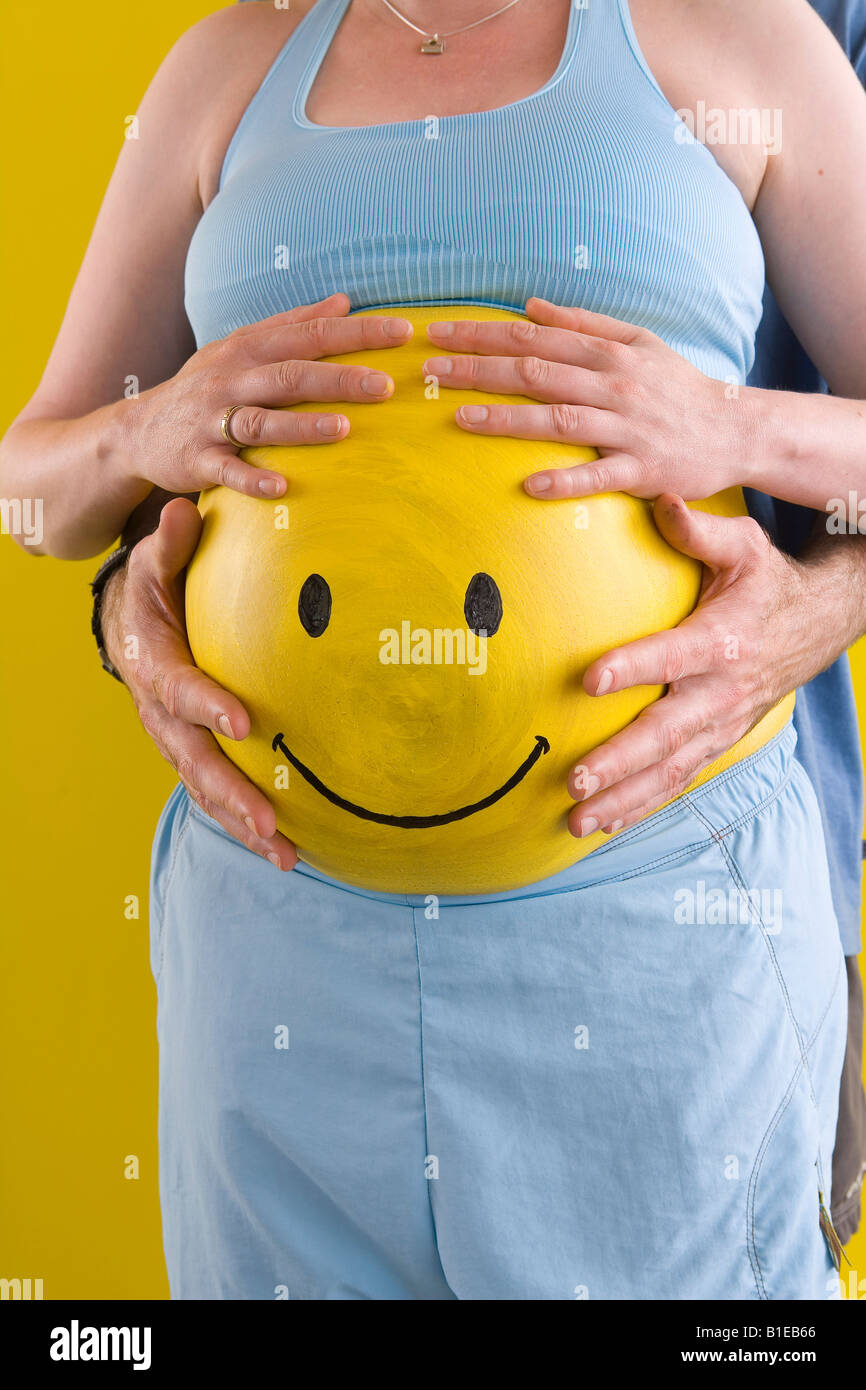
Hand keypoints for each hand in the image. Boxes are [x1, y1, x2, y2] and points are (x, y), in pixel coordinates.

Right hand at [101, 498, 295, 868]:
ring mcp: (178, 741)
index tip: (241, 723)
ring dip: (244, 824)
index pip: (178, 689)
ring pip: (207, 790)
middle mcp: (161, 714)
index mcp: (153, 664)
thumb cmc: (154, 587)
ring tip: (287, 855)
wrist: (131, 626)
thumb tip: (183, 512)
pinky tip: (290, 851)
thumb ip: (169, 545)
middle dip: (231, 794)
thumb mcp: (152, 562)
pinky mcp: (196, 755)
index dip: (205, 706)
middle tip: (270, 821)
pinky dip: (248, 825)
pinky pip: (219, 794)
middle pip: (195, 761)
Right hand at [118, 293, 411, 498]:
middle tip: (385, 386)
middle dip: (339, 378)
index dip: (357, 332)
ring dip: (303, 426)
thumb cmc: (206, 385)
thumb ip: (293, 324)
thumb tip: (344, 302)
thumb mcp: (242, 346)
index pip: (311, 334)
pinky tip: (282, 487)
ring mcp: (214, 420)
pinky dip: (253, 478)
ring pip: (262, 420)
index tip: (403, 332)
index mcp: (250, 348)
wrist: (138, 429)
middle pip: (291, 374)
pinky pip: (228, 470)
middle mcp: (233, 379)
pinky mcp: (199, 459)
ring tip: (344, 430)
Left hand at [423, 297, 746, 499]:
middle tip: (428, 371)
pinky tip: (529, 486)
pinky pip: (599, 476)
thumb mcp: (637, 342)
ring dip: (508, 420)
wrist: (735, 430)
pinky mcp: (642, 469)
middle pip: (536, 374)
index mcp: (607, 353)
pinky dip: (565, 481)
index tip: (437, 334)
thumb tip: (530, 305)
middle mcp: (613, 385)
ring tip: (462, 420)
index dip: (482, 336)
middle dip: (479, 370)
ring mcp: (627, 428)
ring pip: (558, 420)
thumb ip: (582, 323)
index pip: (532, 339)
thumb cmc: (678, 387)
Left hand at [567, 496, 806, 836]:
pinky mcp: (718, 742)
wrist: (819, 624)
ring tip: (577, 820)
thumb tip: (660, 498)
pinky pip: (679, 780)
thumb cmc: (767, 582)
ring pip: (669, 771)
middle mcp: (720, 692)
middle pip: (664, 733)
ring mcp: (720, 725)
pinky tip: (606, 823)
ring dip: (623, 799)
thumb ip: (698, 529)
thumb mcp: (743, 547)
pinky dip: (643, 806)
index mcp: (720, 640)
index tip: (588, 679)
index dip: (632, 667)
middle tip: (574, 780)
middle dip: (618, 762)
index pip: (670, 656)